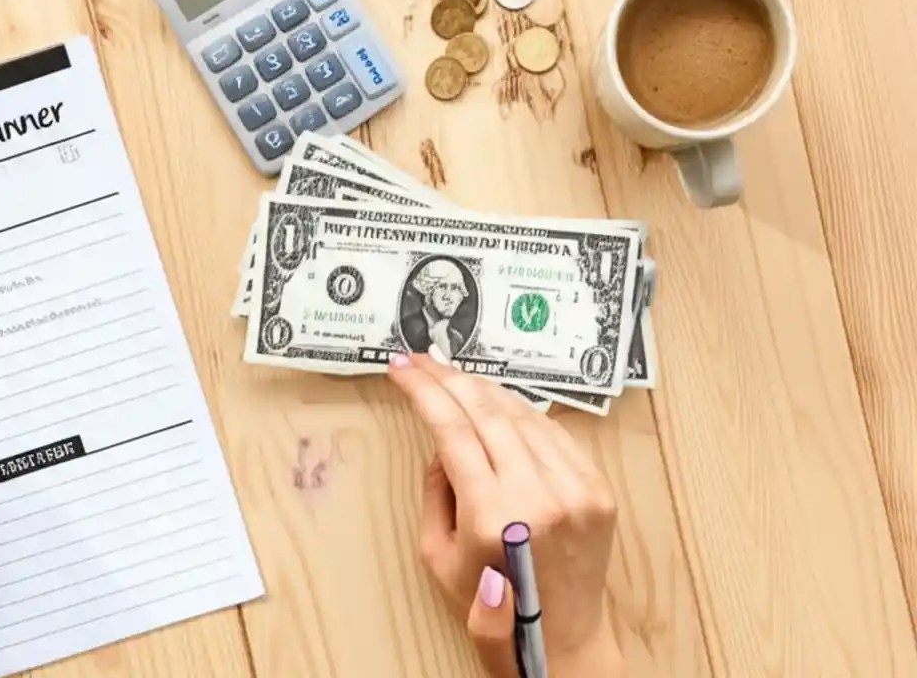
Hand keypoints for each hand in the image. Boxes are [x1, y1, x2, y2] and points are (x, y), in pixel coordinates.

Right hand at [388, 353, 622, 676]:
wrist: (561, 640)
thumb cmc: (492, 608)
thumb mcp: (438, 557)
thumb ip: (434, 493)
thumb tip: (442, 446)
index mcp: (493, 517)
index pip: (451, 430)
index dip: (423, 390)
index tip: (402, 368)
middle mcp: (539, 496)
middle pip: (486, 411)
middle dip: (449, 377)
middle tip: (424, 360)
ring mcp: (575, 490)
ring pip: (523, 414)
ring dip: (484, 389)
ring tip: (456, 376)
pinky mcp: (598, 490)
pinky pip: (554, 433)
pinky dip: (523, 412)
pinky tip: (499, 403)